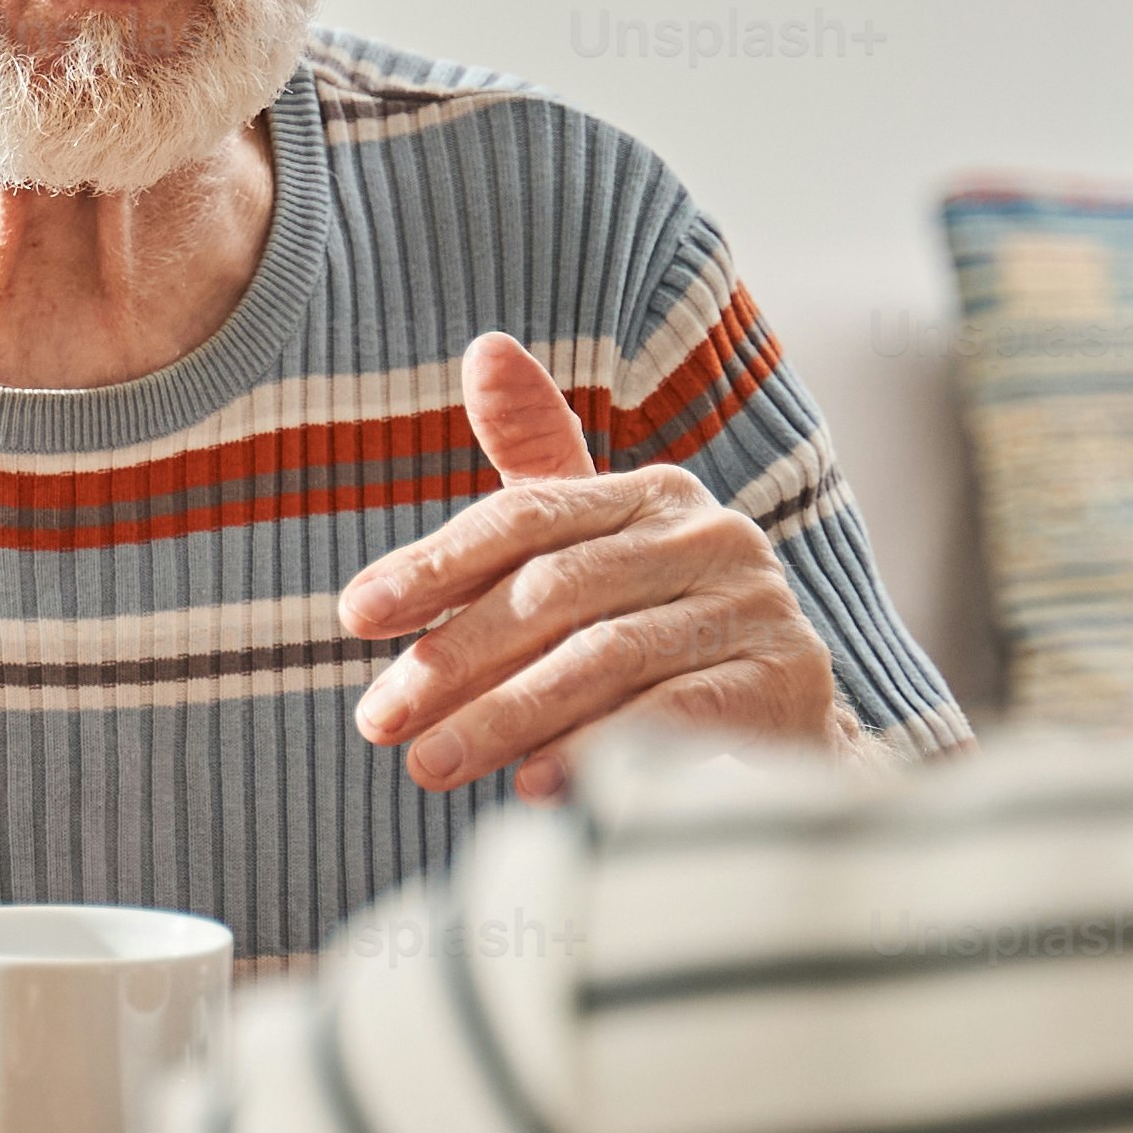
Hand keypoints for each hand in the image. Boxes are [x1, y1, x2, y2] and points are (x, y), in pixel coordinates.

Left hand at [338, 333, 840, 798]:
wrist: (777, 725)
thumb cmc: (656, 629)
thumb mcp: (590, 547)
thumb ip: (533, 466)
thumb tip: (486, 348)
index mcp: (654, 494)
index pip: (524, 518)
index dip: (433, 564)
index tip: (353, 616)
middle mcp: (712, 535)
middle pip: (554, 591)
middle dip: (454, 657)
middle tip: (378, 720)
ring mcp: (753, 607)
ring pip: (602, 657)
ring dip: (504, 716)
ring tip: (429, 764)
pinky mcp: (780, 681)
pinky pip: (668, 715)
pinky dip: (591, 748)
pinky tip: (530, 785)